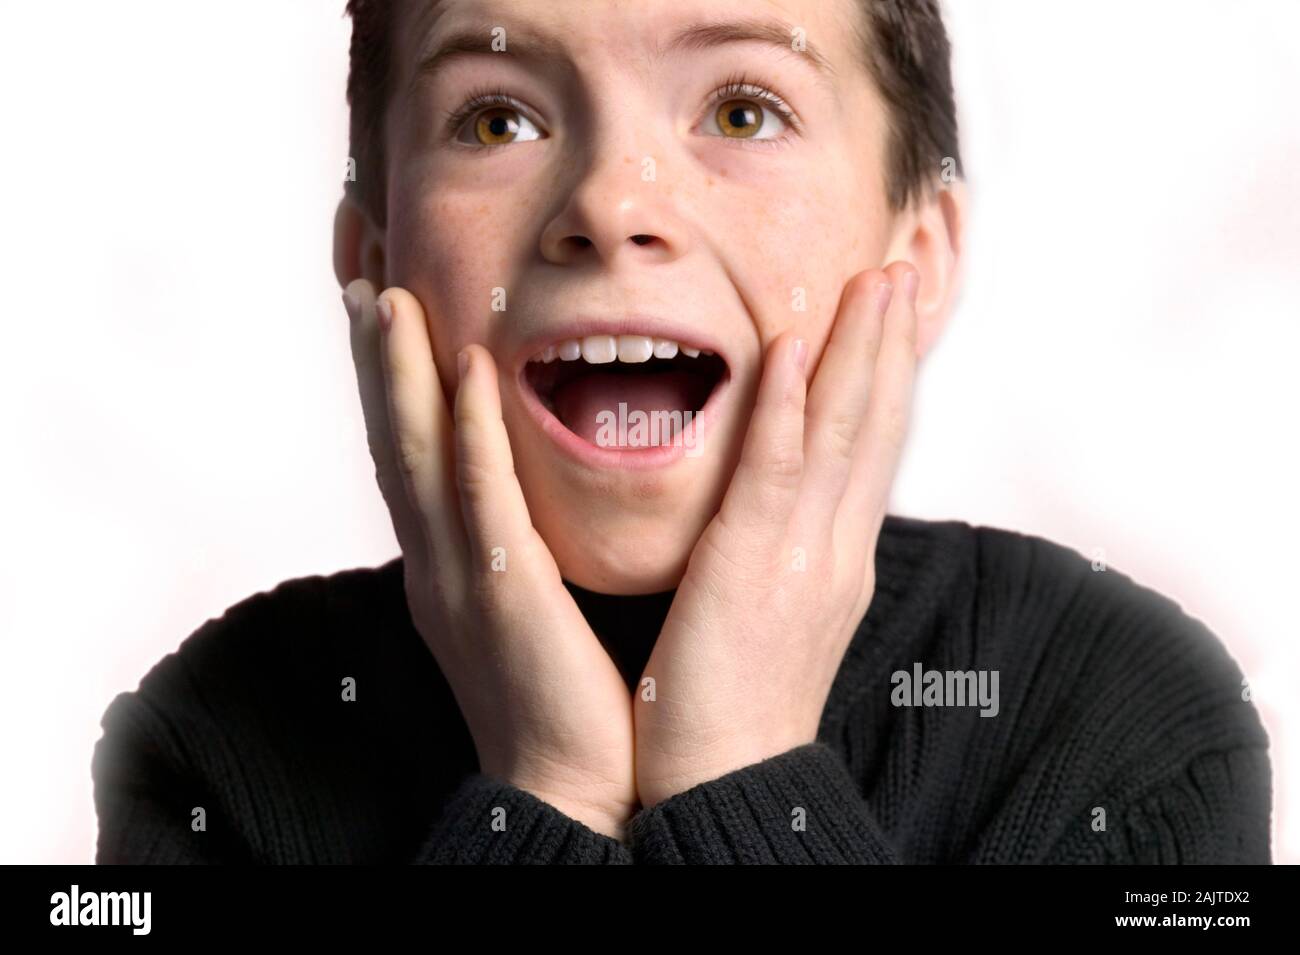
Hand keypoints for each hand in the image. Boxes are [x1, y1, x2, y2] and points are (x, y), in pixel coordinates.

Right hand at [343, 279, 636, 838]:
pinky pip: (481, 499)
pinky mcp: (502, 594)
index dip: (384, 373)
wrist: (570, 784)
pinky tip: (463, 370)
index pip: (406, 448)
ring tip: (383, 295)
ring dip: (396, 374)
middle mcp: (433, 560)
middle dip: (369, 354)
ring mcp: (457, 577)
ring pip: (417, 455)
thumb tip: (527, 485)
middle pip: (390, 437)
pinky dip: (469, 431)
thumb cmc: (561, 692)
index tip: (377, 295)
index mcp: (443, 560)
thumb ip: (513, 537)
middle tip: (355, 269)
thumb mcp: (523, 598)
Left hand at [633, 262, 920, 808]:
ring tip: (872, 281)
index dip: (884, 378)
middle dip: (889, 345)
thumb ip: (788, 551)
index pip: (870, 450)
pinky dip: (792, 406)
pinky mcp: (755, 567)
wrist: (727, 778)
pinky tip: (797, 350)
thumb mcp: (778, 612)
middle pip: (873, 427)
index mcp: (837, 558)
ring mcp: (805, 555)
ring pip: (842, 434)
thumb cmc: (736, 700)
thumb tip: (786, 510)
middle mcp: (836, 548)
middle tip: (900, 270)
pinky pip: (778, 472)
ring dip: (858, 351)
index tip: (891, 317)